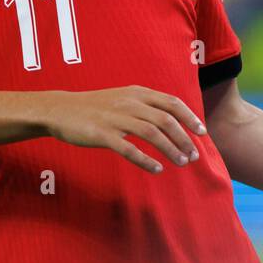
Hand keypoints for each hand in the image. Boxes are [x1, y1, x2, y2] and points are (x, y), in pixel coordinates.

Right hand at [39, 86, 205, 173]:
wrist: (60, 109)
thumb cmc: (94, 107)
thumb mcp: (122, 97)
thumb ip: (144, 105)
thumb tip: (171, 120)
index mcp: (136, 93)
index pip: (171, 102)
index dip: (189, 118)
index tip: (202, 133)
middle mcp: (129, 103)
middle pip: (166, 120)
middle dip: (184, 139)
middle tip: (193, 156)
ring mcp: (115, 118)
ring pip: (151, 134)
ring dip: (170, 150)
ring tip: (181, 163)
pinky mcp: (102, 134)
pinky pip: (128, 149)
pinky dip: (145, 160)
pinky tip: (156, 169)